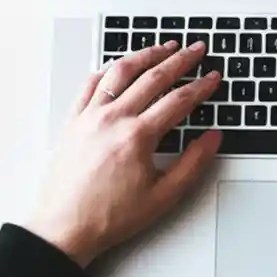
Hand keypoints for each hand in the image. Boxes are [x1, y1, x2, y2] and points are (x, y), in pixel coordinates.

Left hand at [25, 41, 222, 266]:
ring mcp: (89, 117)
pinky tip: (119, 67)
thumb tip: (212, 138)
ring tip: (162, 47)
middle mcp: (112, 119)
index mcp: (137, 137)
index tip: (213, 78)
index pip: (178, 100)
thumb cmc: (108, 217)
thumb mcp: (164, 196)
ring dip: (145, 55)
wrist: (63, 228)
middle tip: (196, 50)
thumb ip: (193, 163)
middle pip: (152, 77)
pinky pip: (91, 85)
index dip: (201, 86)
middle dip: (180, 60)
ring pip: (120, 72)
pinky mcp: (73, 122)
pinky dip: (108, 70)